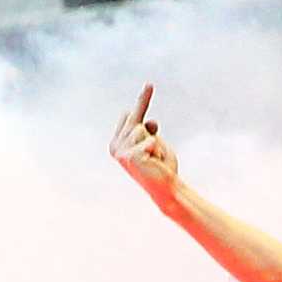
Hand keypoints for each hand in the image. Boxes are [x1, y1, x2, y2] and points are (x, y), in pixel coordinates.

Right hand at [109, 83, 178, 198]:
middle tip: (154, 153)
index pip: (127, 114)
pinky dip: (157, 150)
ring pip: (141, 129)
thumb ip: (148, 128)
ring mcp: (121, 152)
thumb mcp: (154, 140)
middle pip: (134, 120)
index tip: (148, 93)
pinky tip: (154, 162)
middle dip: (149, 130)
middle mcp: (115, 147)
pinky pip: (150, 141)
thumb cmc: (161, 165)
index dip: (140, 106)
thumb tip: (152, 122)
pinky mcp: (131, 157)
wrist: (167, 188)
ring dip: (154, 143)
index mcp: (117, 142)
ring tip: (153, 158)